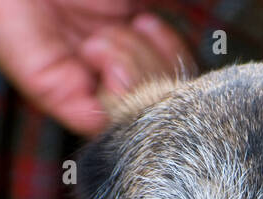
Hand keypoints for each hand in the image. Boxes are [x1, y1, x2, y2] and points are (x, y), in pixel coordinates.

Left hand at [0, 0, 194, 134]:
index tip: (154, 21)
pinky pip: (100, 122)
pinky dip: (113, 94)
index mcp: (119, 32)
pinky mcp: (50, 92)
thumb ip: (175, 3)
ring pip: (136, 114)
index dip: (174, 56)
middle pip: (159, 98)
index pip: (167, 72)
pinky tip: (98, 53)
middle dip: (161, 66)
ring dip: (135, 73)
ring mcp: (76, 79)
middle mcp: (99, 60)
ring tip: (105, 38)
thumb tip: (212, 11)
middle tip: (140, 28)